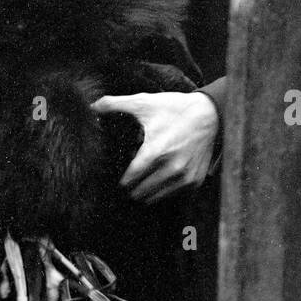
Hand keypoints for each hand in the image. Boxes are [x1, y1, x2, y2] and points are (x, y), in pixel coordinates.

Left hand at [91, 90, 218, 202]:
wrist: (210, 114)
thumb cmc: (174, 108)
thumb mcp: (144, 102)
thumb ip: (114, 104)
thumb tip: (91, 105)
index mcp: (155, 151)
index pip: (130, 178)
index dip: (122, 180)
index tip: (119, 179)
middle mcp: (171, 167)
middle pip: (140, 192)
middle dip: (132, 187)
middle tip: (129, 181)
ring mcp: (184, 177)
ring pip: (155, 197)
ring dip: (146, 192)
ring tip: (141, 184)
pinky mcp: (194, 181)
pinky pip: (172, 196)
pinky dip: (164, 191)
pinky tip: (159, 182)